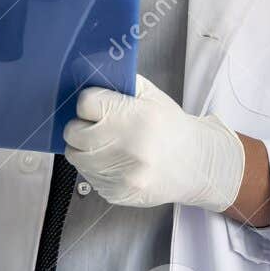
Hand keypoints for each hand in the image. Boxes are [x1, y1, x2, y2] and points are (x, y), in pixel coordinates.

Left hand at [63, 76, 245, 211]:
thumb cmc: (171, 129)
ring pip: (76, 156)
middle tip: (100, 128)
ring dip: (86, 149)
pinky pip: (87, 176)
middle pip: (73, 132)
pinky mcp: (117, 193)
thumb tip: (88, 77)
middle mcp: (128, 147)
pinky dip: (96, 168)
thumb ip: (120, 83)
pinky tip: (117, 163)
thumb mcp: (152, 96)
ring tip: (109, 146)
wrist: (196, 166)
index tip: (98, 107)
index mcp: (136, 117)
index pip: (85, 103)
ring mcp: (122, 175)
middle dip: (82, 127)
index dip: (89, 103)